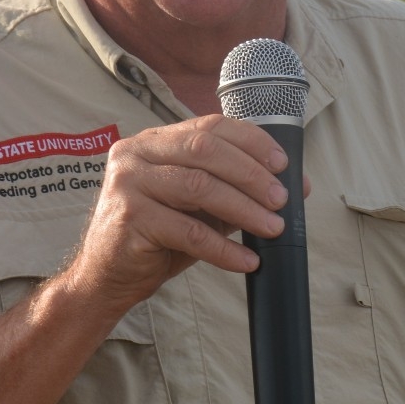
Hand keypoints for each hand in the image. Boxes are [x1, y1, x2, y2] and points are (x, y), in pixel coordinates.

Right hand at [61, 114, 298, 318]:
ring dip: (244, 210)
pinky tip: (246, 260)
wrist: (107, 278)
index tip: (282, 164)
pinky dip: (223, 248)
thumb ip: (238, 190)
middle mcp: (136, 152)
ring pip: (199, 188)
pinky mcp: (130, 218)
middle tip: (282, 200)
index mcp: (154, 141)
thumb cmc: (157, 238)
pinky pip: (188, 232)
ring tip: (272, 228)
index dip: (251, 141)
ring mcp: (128, 183)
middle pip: (205, 150)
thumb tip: (297, 186)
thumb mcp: (199, 208)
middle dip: (251, 174)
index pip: (209, 126)